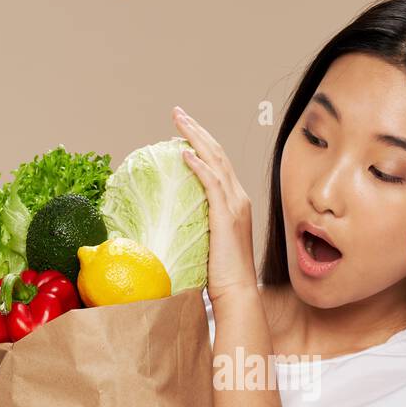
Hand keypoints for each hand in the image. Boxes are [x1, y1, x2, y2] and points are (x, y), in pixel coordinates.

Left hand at [172, 106, 258, 302]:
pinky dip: (198, 165)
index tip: (182, 131)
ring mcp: (234, 205)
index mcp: (234, 204)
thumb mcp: (204, 245)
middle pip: (217, 154)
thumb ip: (192, 228)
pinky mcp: (227, 216)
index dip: (201, 143)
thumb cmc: (220, 278)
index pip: (218, 164)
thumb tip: (167, 224)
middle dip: (197, 130)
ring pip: (216, 161)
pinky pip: (212, 182)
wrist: (237, 293)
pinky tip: (183, 153)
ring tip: (178, 121)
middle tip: (178, 113)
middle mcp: (238, 199)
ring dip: (195, 138)